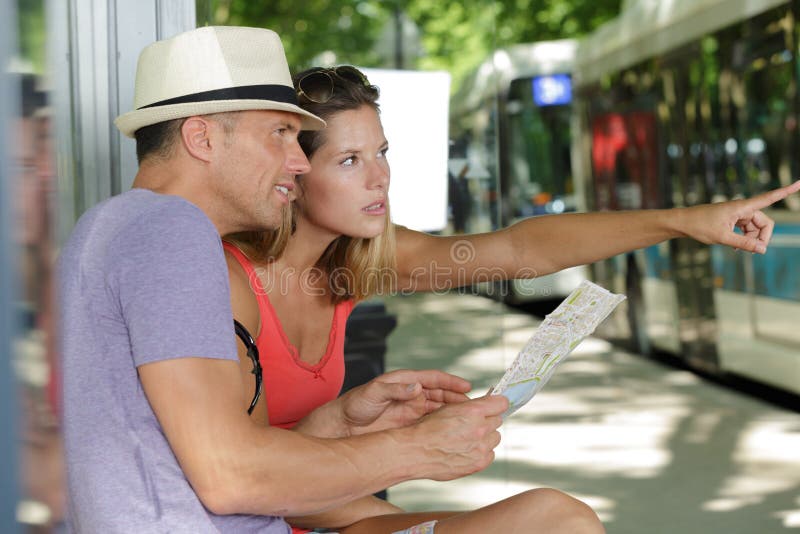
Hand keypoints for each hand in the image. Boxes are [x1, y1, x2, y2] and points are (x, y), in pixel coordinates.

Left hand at [339, 369, 471, 435]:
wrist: (343, 426)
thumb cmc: (355, 405)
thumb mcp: (373, 394)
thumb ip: (395, 389)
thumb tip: (416, 386)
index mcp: (405, 380)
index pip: (433, 378)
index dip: (451, 382)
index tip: (466, 386)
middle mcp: (411, 393)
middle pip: (441, 393)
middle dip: (458, 398)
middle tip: (476, 406)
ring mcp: (412, 408)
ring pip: (439, 409)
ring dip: (454, 412)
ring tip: (471, 419)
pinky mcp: (410, 423)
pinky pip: (431, 422)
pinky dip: (444, 424)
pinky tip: (454, 430)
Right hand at [409, 394, 508, 480]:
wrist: (415, 451)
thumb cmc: (427, 428)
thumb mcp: (448, 408)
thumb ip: (470, 406)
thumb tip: (487, 405)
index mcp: (473, 411)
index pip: (501, 403)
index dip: (497, 403)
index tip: (496, 404)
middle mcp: (480, 428)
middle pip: (497, 420)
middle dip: (487, 420)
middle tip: (473, 423)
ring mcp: (480, 448)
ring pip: (495, 437)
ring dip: (486, 436)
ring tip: (468, 437)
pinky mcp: (478, 463)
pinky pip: (490, 454)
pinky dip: (482, 452)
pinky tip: (467, 449)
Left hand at [681, 180, 799, 252]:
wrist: (682, 222)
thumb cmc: (699, 226)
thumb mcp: (722, 237)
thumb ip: (743, 244)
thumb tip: (762, 250)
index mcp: (741, 207)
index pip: (769, 197)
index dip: (786, 191)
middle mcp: (742, 208)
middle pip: (765, 222)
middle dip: (762, 237)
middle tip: (753, 251)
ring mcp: (738, 214)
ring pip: (756, 228)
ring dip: (752, 240)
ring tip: (738, 250)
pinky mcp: (733, 220)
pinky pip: (747, 230)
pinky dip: (745, 239)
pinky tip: (737, 248)